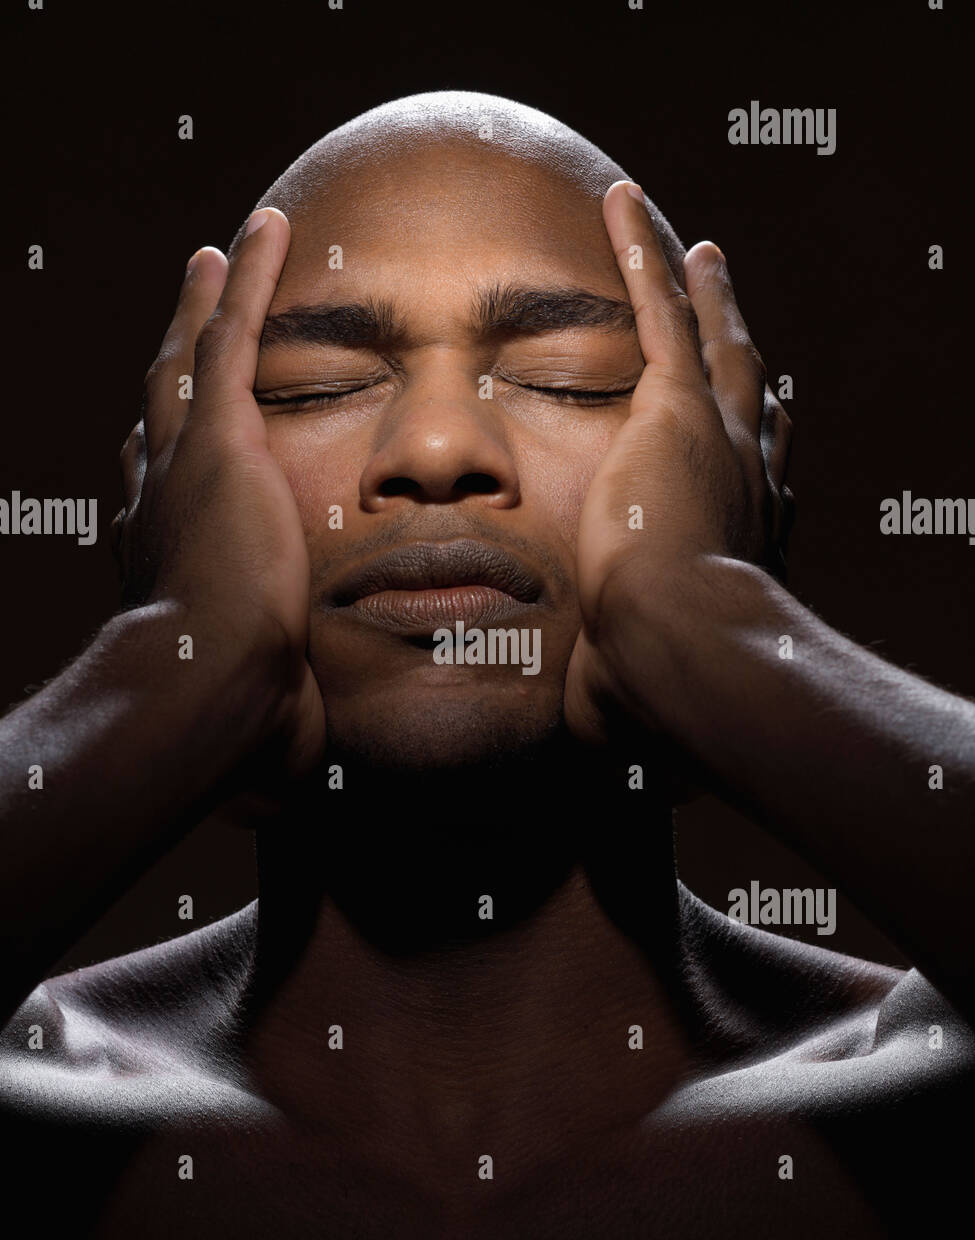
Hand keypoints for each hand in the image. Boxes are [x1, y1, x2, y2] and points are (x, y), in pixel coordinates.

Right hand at [113, 209, 324, 795]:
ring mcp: (185, 464)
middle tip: (182, 327)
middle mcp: (160, 500)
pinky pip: (233, 335)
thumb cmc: (227, 725)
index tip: (174, 445)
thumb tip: (292, 797)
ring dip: (203, 309)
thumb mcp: (259, 713)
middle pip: (162, 414)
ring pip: (188, 364)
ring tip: (217, 260)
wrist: (204, 693)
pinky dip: (246, 282)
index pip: (162, 495)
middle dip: (171, 367)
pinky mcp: (219, 438)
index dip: (164, 461)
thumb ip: (275, 724)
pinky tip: (264, 230)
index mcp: (169, 562)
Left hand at [564, 181, 792, 745]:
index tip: (770, 425)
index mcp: (739, 543)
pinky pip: (655, 308)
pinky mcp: (673, 407)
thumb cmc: (667, 691)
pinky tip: (623, 202)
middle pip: (750, 399)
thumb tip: (590, 749)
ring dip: (704, 292)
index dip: (761, 447)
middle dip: (745, 353)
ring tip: (699, 249)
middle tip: (740, 318)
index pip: (755, 482)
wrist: (684, 651)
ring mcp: (715, 438)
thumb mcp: (636, 692)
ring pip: (713, 344)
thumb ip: (615, 701)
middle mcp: (745, 481)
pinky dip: (643, 253)